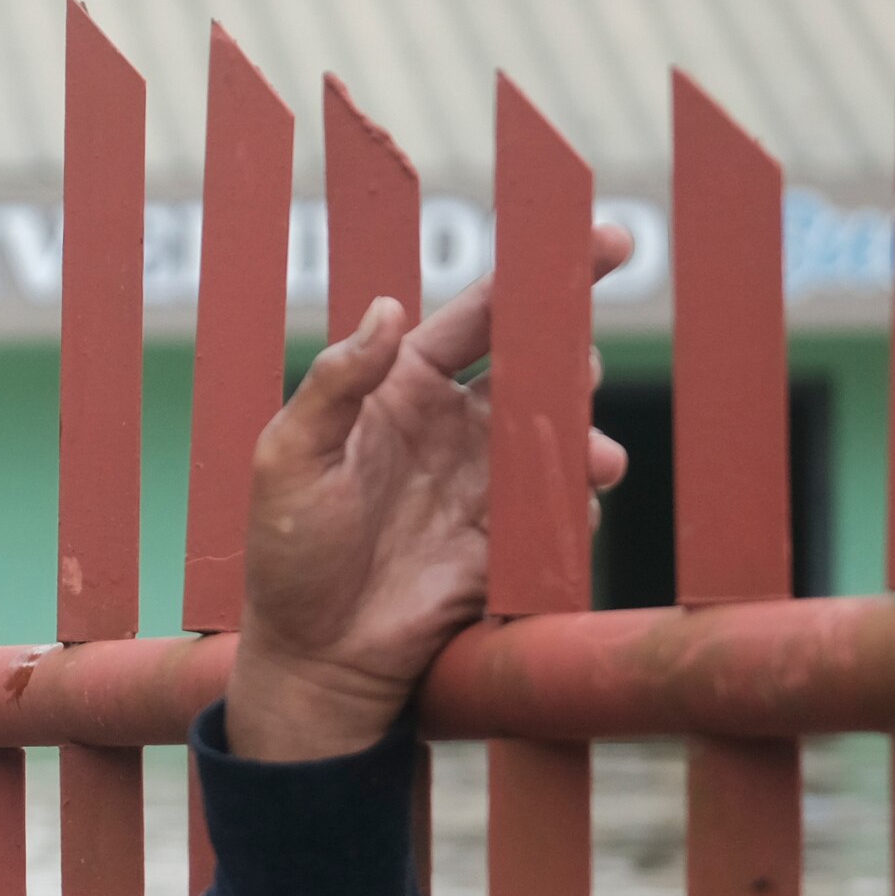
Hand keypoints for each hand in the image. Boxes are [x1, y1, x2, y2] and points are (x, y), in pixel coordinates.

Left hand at [225, 227, 635, 761]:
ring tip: (591, 455)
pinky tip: (570, 510)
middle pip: (538, 364)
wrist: (315, 656)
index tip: (606, 239)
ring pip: (562, 432)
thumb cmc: (287, 551)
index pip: (483, 313)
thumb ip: (336, 382)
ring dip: (584, 434)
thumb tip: (388, 306)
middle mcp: (456, 423)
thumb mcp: (289, 458)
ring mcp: (488, 480)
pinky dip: (577, 501)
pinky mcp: (511, 538)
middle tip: (578, 367)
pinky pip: (563, 506)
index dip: (540, 272)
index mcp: (404, 386)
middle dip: (572, 353)